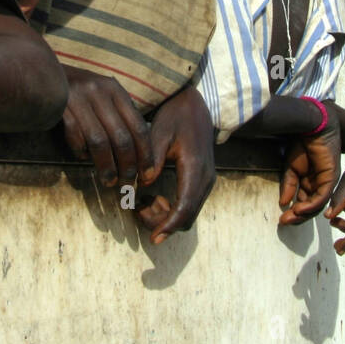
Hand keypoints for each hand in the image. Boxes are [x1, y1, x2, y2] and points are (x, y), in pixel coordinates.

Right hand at [60, 66, 151, 186]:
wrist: (41, 71)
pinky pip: (75, 135)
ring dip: (106, 166)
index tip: (147, 174)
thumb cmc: (78, 89)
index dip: (145, 154)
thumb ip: (119, 115)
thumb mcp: (102, 94)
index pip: (138, 127)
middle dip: (127, 165)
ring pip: (99, 141)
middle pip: (121, 137)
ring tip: (109, 181)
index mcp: (115, 90)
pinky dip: (81, 151)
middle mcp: (100, 92)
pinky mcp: (60, 106)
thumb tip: (138, 150)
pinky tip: (83, 158)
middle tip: (128, 183)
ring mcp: (79, 98)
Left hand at [134, 85, 215, 243]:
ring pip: (189, 214)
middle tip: (138, 211)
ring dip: (166, 217)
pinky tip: (155, 198)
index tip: (154, 238)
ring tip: (143, 204)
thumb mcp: (161, 133)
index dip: (169, 225)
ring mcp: (206, 180)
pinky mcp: (202, 180)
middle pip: (187, 217)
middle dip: (162, 223)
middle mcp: (205, 178)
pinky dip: (172, 209)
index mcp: (194, 167)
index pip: (184, 206)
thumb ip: (153, 159)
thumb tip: (143, 184)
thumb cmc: (176, 116)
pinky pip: (189, 205)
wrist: (195, 105)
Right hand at [277, 113, 340, 224]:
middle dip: (298, 216)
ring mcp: (327, 180)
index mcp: (311, 180)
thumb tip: (283, 202)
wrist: (309, 126)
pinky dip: (311, 205)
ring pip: (318, 204)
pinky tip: (300, 209)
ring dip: (304, 213)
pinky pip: (323, 195)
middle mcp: (320, 183)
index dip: (294, 212)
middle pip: (311, 206)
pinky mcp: (331, 176)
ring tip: (290, 218)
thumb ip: (289, 185)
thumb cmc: (301, 143)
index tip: (282, 219)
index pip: (304, 202)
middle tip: (284, 222)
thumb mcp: (290, 167)